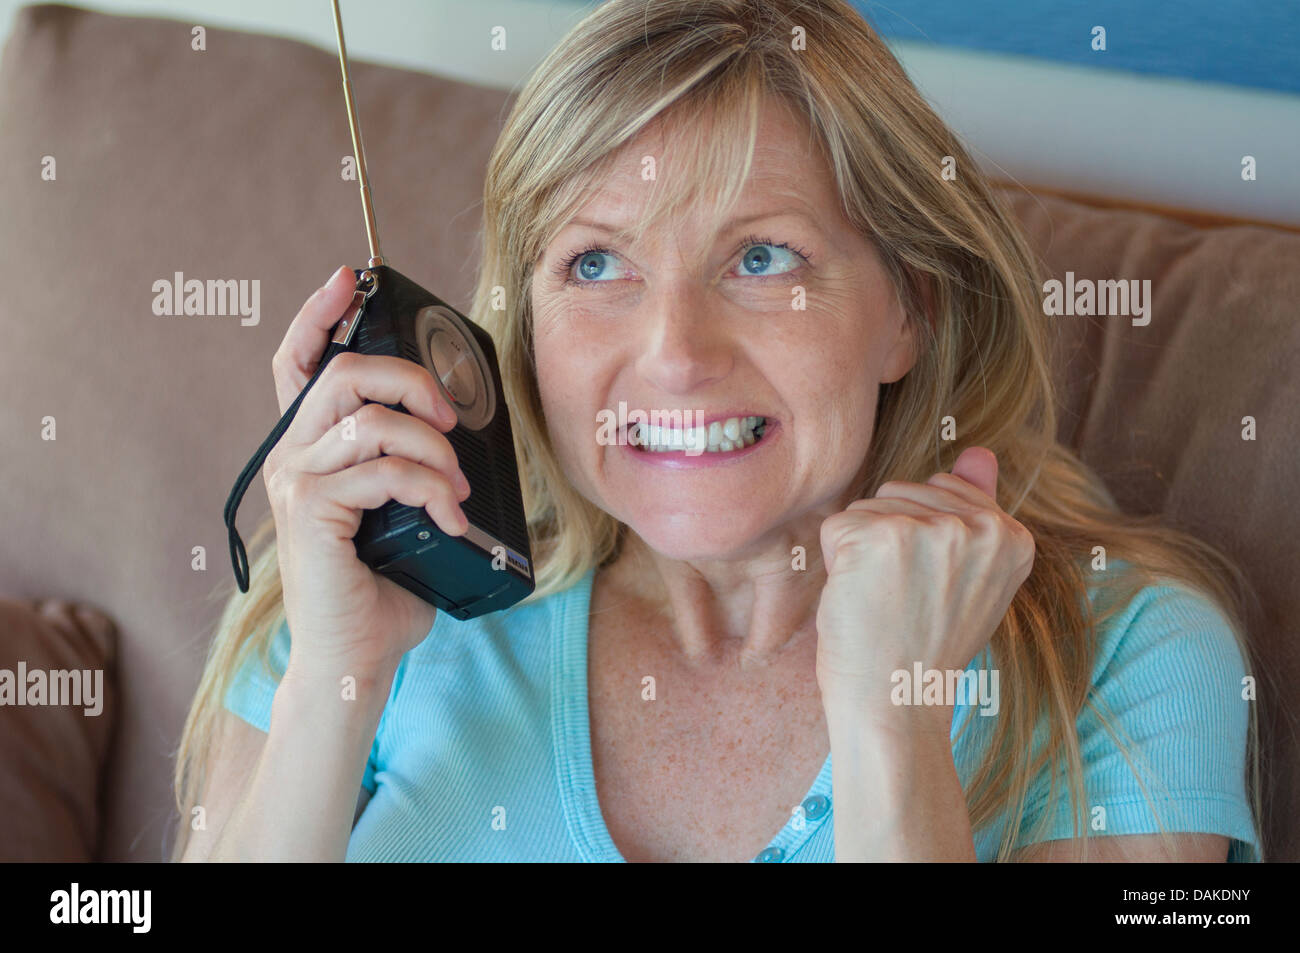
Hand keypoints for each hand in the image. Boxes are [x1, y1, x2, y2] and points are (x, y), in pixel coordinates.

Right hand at [263, 266, 472, 681]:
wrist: (358, 657)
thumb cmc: (385, 586)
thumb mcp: (402, 511)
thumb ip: (409, 464)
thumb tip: (457, 431)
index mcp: (311, 449)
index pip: (297, 365)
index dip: (317, 315)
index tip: (348, 278)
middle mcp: (292, 458)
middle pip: (339, 374)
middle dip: (408, 379)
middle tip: (450, 417)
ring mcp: (297, 485)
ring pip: (369, 421)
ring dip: (432, 447)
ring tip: (458, 487)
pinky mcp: (313, 515)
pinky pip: (383, 471)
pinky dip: (431, 488)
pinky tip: (451, 517)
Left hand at [814, 447, 1034, 714]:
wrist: (896, 704)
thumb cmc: (925, 644)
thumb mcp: (970, 578)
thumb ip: (977, 509)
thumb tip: (979, 451)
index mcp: (1012, 535)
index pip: (942, 492)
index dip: (920, 542)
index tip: (932, 590)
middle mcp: (979, 527)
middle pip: (901, 493)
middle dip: (889, 543)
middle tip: (905, 600)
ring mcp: (929, 529)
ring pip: (867, 508)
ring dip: (862, 553)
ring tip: (885, 601)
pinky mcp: (878, 537)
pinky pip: (837, 526)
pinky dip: (835, 564)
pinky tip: (860, 600)